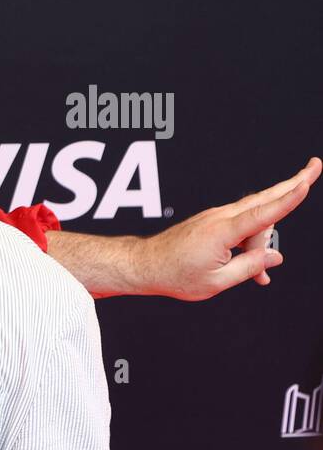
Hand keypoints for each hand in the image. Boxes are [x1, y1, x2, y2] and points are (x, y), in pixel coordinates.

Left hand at [134, 157, 319, 300]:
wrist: (144, 265)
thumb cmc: (174, 275)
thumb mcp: (216, 282)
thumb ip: (249, 267)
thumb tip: (276, 257)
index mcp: (222, 232)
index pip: (264, 212)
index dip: (289, 197)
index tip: (306, 182)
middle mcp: (220, 218)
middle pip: (265, 201)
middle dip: (293, 185)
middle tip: (316, 167)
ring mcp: (215, 217)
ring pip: (254, 221)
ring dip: (263, 243)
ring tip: (260, 276)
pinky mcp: (212, 221)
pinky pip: (242, 226)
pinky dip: (251, 242)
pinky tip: (251, 265)